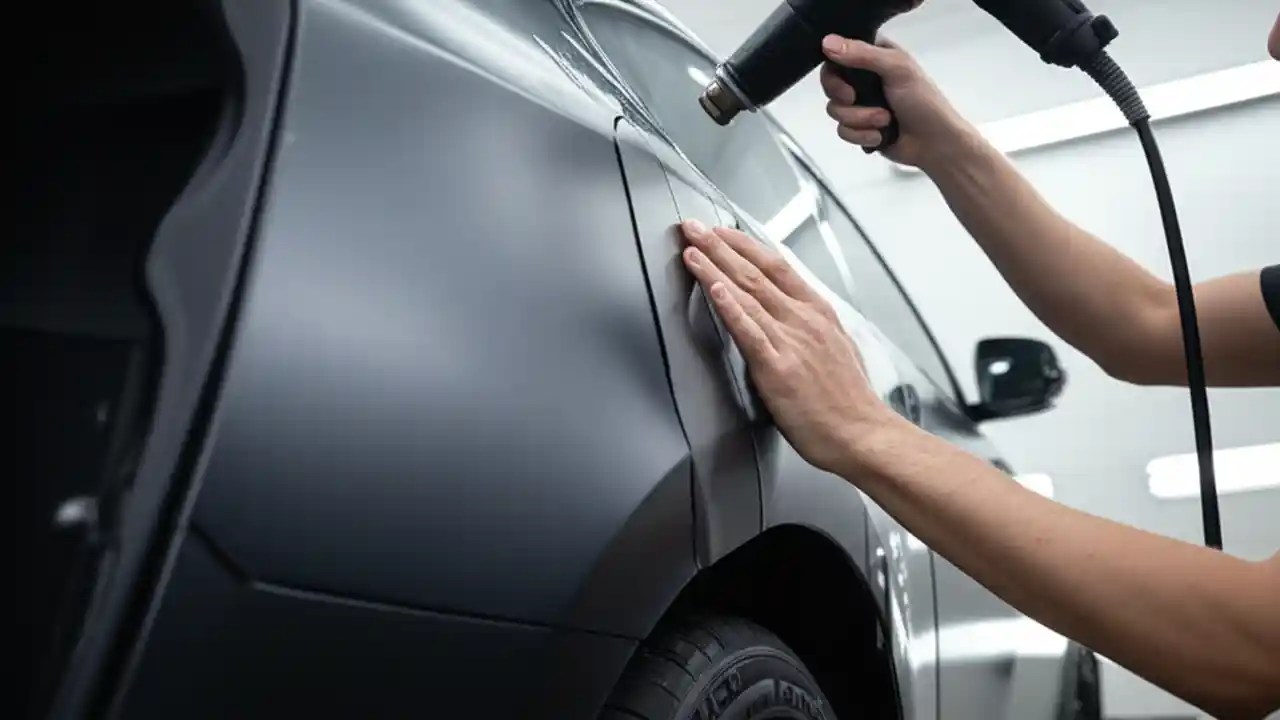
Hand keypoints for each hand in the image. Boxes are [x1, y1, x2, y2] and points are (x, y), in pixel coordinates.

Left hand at [679, 220, 899, 474]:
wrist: (864, 435)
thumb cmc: (850, 401)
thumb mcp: (838, 348)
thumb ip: (813, 328)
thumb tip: (794, 315)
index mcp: (818, 312)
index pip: (776, 265)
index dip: (744, 245)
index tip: (721, 231)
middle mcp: (803, 319)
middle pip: (755, 272)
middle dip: (720, 245)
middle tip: (693, 226)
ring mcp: (790, 340)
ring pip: (747, 293)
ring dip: (714, 267)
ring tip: (691, 248)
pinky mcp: (778, 367)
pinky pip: (748, 330)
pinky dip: (729, 306)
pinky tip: (712, 288)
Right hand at [819, 35, 975, 168]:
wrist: (934, 143)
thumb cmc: (923, 102)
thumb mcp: (897, 69)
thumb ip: (862, 54)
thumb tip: (826, 42)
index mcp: (874, 57)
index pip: (837, 56)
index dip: (833, 71)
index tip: (844, 83)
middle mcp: (864, 79)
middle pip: (830, 85)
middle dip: (844, 99)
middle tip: (854, 99)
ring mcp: (861, 104)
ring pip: (835, 111)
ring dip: (860, 119)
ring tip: (885, 120)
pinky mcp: (860, 128)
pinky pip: (843, 131)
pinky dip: (862, 135)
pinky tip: (881, 136)